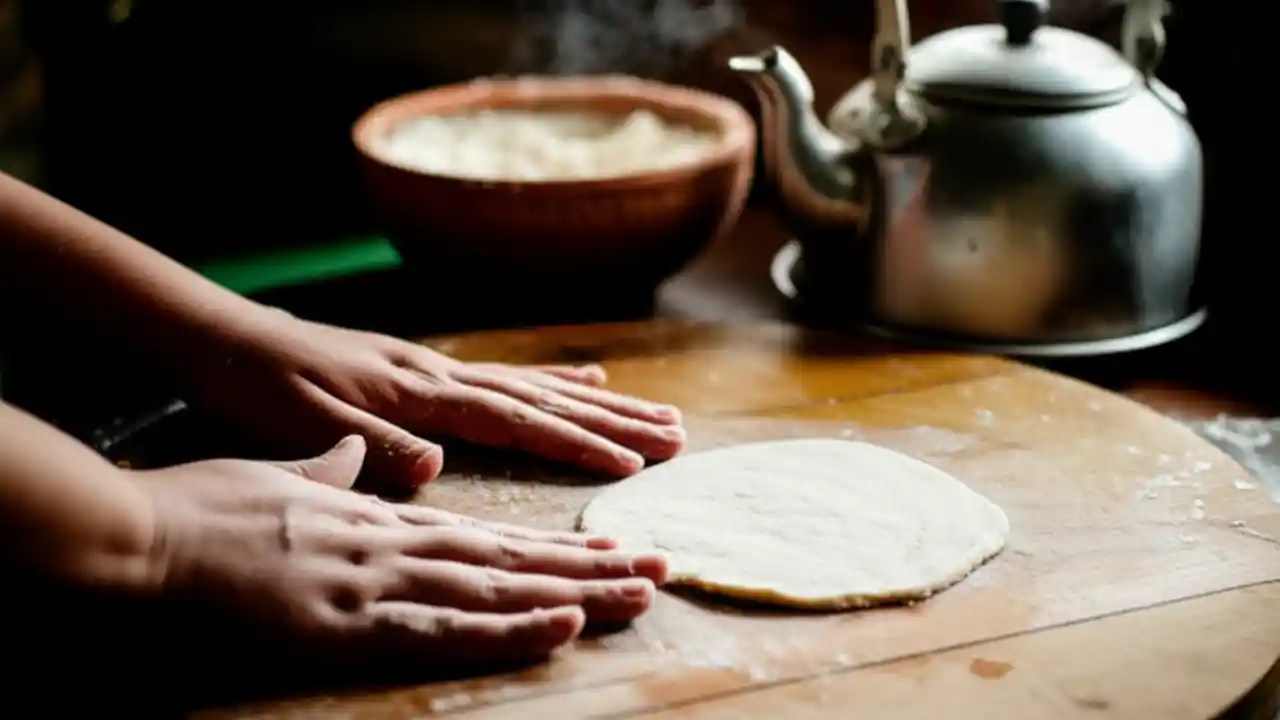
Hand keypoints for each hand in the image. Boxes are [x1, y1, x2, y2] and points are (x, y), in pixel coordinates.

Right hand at [134, 436, 667, 666]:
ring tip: (642, 590)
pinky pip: (446, 627)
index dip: (549, 537)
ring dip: (575, 588)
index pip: (486, 525)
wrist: (143, 533)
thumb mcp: (283, 478)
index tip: (606, 539)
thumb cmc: (207, 507)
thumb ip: (334, 472)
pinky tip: (561, 624)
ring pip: (499, 582)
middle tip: (661, 564)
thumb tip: (361, 461)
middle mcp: (396, 537)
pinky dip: (509, 624)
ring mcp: (378, 577)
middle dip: (591, 560)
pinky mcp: (350, 620)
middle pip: (512, 551)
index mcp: (381, 512)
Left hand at [185, 313, 685, 489]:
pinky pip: (506, 376)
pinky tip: (586, 385)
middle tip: (677, 433)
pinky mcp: (427, 367)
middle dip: (614, 421)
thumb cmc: (260, 388)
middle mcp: (442, 373)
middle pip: (544, 398)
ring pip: (535, 385)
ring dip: (599, 402)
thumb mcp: (305, 425)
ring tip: (654, 412)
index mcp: (419, 391)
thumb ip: (376, 444)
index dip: (577, 442)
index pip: (515, 419)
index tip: (632, 461)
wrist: (227, 338)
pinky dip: (553, 382)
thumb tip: (442, 466)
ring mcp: (439, 366)